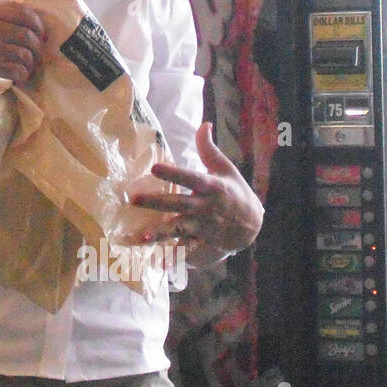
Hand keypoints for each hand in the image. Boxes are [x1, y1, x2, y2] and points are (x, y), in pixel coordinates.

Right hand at [0, 1, 45, 83]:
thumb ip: (5, 18)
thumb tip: (39, 23)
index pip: (22, 11)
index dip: (37, 23)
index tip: (40, 34)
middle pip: (27, 35)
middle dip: (37, 47)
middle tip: (37, 54)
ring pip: (25, 54)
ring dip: (31, 64)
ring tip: (27, 66)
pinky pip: (19, 70)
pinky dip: (23, 75)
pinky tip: (20, 76)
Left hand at [127, 122, 263, 263]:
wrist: (253, 225)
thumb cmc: (235, 193)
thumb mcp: (225, 169)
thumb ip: (209, 149)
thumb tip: (203, 124)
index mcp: (211, 187)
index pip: (190, 178)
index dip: (173, 173)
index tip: (155, 168)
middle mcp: (206, 207)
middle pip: (178, 204)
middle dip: (156, 203)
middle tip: (133, 199)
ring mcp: (203, 227)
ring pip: (179, 230)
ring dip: (161, 233)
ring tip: (142, 236)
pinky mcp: (202, 242)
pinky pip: (187, 251)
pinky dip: (175, 258)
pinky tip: (160, 263)